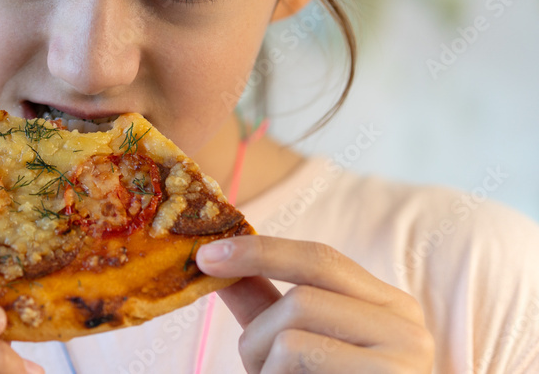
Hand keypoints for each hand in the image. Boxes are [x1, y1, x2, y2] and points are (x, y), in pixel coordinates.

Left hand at [196, 236, 433, 372]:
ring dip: (264, 365)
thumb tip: (217, 259)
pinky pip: (300, 357)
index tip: (205, 255)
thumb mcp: (295, 349)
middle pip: (302, 296)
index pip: (320, 258)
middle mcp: (408, 330)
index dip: (259, 251)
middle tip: (255, 367)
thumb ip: (263, 304)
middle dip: (258, 331)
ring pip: (293, 334)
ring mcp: (403, 365)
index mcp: (389, 306)